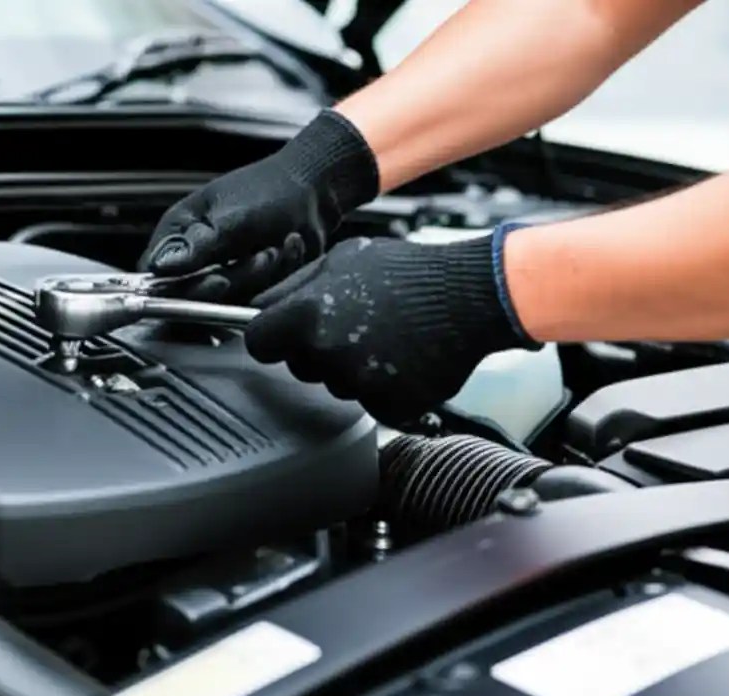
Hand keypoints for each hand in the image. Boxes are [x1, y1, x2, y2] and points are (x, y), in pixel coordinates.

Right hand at [137, 109, 378, 302]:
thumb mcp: (232, 219)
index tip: (219, 281)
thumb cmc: (270, 191)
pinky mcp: (247, 285)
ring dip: (262, 274)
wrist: (315, 192)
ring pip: (230, 300)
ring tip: (278, 245)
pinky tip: (289, 247)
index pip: (157, 278)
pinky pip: (256, 299)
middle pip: (196, 296)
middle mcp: (194, 257)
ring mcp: (221, 271)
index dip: (182, 290)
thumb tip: (161, 267)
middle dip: (238, 277)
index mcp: (178, 233)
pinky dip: (278, 275)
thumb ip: (197, 246)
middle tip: (262, 255)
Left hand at [243, 231, 538, 426]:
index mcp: (307, 313)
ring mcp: (358, 382)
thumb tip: (262, 306)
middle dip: (315, 351)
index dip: (270, 338)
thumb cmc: (410, 273)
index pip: (258, 342)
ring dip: (351, 369)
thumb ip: (296, 286)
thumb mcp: (343, 258)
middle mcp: (327, 350)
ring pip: (334, 385)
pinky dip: (383, 388)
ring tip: (385, 337)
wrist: (471, 295)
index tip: (281, 336)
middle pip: (298, 366)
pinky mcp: (389, 404)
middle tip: (352, 326)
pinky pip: (370, 402)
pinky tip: (401, 360)